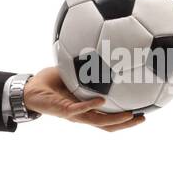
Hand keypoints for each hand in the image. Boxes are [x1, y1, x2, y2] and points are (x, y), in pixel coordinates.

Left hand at [23, 66, 147, 131]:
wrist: (28, 90)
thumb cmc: (49, 82)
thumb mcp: (73, 70)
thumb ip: (86, 64)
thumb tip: (101, 47)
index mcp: (87, 107)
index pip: (110, 116)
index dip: (126, 117)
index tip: (143, 110)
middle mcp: (83, 114)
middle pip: (109, 125)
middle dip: (128, 123)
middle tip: (144, 117)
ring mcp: (74, 114)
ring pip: (99, 122)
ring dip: (116, 120)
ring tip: (130, 115)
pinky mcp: (64, 110)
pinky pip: (80, 110)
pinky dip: (91, 106)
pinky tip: (102, 100)